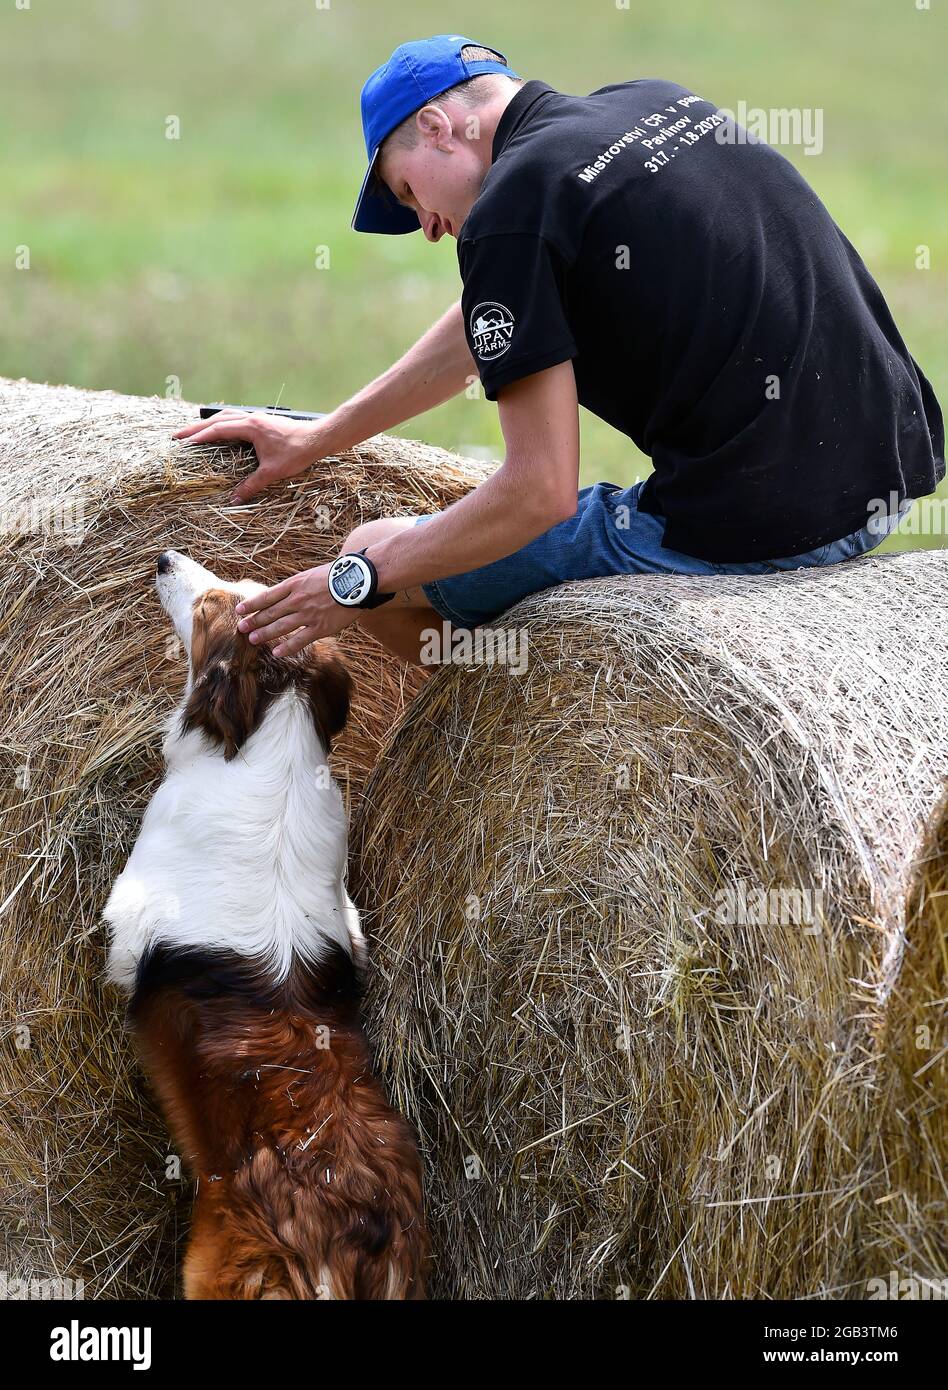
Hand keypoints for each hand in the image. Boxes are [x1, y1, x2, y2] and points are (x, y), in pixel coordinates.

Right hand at [172, 409, 327, 502]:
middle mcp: (251, 418)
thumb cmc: (297, 452)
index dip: (199, 437)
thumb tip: (234, 500)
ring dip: (209, 424)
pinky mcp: (263, 422)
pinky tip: (221, 432)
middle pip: (217, 419)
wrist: (318, 439)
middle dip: (196, 428)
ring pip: (226, 417)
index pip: (218, 429)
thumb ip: (251, 485)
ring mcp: (257, 418)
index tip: (184, 444)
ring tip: (194, 432)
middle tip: (178, 436)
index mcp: (250, 427)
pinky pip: (236, 419)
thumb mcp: (272, 472)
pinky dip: (223, 424)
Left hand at [235, 563, 355, 655]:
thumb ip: (299, 586)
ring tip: (253, 640)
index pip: (267, 596)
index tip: (240, 611)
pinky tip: (277, 653)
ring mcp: (308, 615)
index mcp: (295, 585)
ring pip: (280, 627)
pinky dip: (287, 647)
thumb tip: (286, 594)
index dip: (252, 604)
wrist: (358, 580)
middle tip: (241, 629)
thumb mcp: (312, 574)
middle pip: (270, 613)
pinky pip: (300, 640)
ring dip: (265, 634)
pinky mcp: (320, 627)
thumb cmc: (338, 575)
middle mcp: (297, 600)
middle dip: (254, 621)